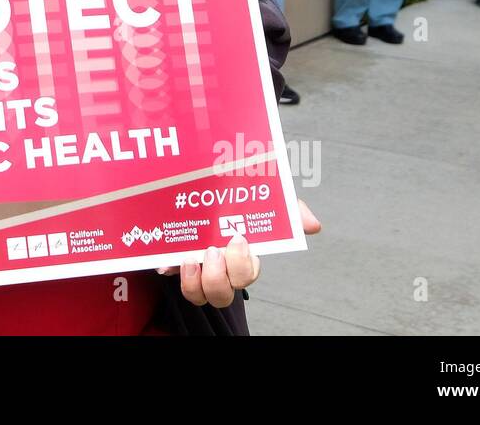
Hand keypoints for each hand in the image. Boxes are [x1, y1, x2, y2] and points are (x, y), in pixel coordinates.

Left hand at [160, 199, 320, 306]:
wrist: (196, 184)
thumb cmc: (234, 199)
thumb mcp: (262, 198)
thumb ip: (288, 210)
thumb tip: (313, 225)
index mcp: (242, 256)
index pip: (248, 274)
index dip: (244, 266)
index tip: (239, 239)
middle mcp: (220, 268)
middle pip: (223, 294)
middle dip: (220, 278)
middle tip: (215, 251)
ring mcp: (197, 267)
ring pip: (198, 295)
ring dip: (194, 282)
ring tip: (191, 258)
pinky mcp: (174, 261)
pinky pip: (171, 276)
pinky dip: (168, 269)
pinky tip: (166, 260)